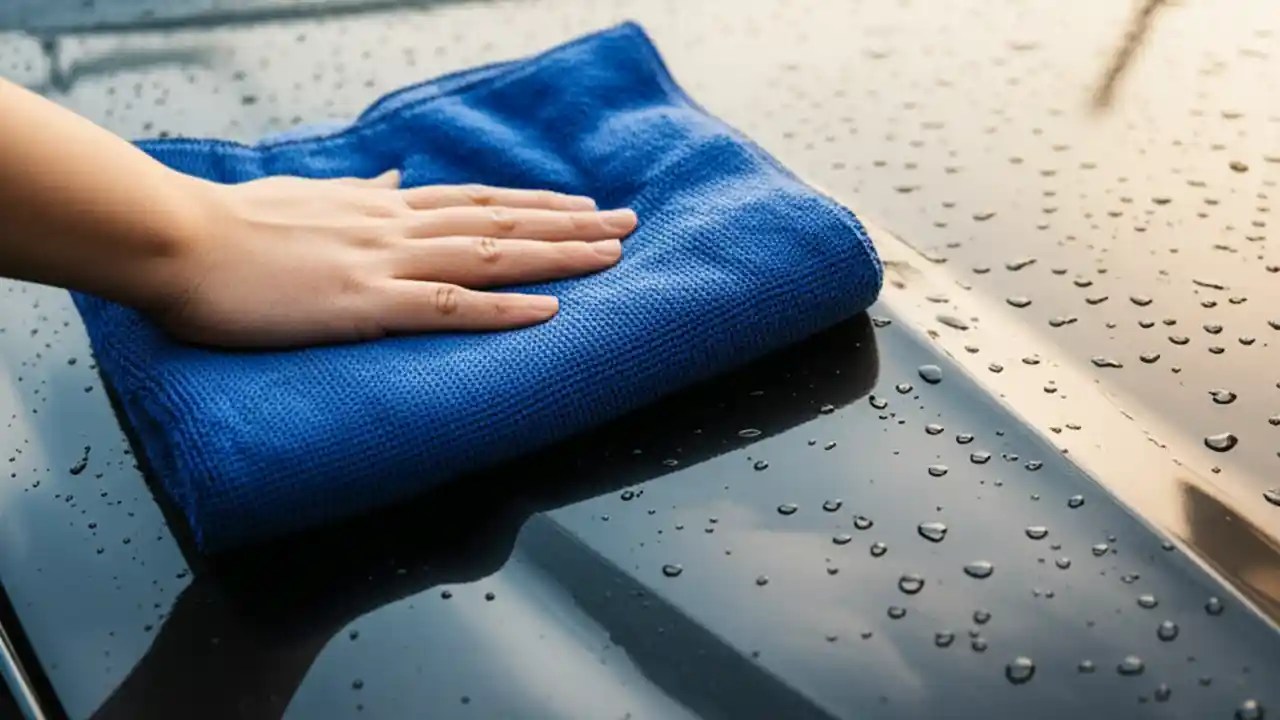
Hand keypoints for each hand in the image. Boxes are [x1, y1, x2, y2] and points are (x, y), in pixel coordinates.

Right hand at [149, 170, 635, 347]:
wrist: (174, 240)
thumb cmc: (229, 224)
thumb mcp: (303, 196)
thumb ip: (355, 192)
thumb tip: (391, 179)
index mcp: (379, 208)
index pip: (476, 200)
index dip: (533, 203)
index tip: (580, 203)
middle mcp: (395, 227)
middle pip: (500, 222)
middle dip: (570, 223)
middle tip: (628, 222)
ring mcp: (383, 264)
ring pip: (490, 255)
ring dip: (557, 255)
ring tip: (613, 254)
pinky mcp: (363, 305)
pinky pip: (448, 307)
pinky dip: (503, 310)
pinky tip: (550, 312)